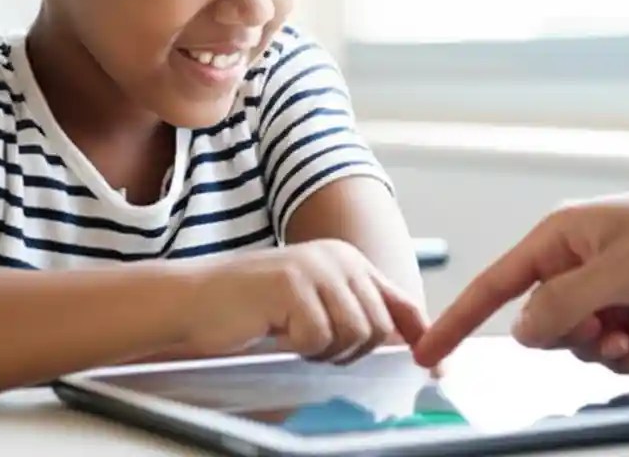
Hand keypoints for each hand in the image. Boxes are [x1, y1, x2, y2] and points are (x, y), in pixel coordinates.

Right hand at [184, 239, 428, 363]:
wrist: (193, 302)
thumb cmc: (250, 311)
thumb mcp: (312, 307)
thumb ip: (355, 315)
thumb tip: (407, 351)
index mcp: (347, 259)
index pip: (401, 302)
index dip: (420, 338)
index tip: (435, 372)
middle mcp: (337, 257)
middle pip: (379, 327)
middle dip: (351, 351)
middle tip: (312, 347)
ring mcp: (315, 268)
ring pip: (354, 334)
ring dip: (325, 351)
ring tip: (293, 338)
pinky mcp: (292, 284)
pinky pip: (318, 339)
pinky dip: (299, 349)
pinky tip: (274, 332)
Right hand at [414, 177, 628, 372]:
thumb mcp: (621, 269)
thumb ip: (563, 304)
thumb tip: (521, 334)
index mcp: (556, 240)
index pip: (492, 287)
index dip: (456, 322)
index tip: (427, 353)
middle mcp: (573, 266)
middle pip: (539, 329)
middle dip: (575, 337)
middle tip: (613, 319)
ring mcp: (603, 291)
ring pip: (578, 347)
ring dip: (615, 345)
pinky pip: (615, 355)